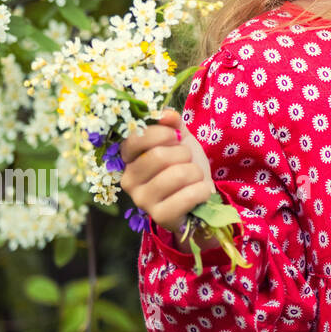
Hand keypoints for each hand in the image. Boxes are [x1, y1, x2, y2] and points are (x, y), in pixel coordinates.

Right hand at [120, 107, 216, 243]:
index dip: (162, 133)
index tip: (176, 137)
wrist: (200, 195)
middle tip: (187, 161)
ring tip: (194, 177)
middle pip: (158, 156)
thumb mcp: (181, 140)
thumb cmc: (186, 165)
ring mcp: (142, 201)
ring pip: (176, 175)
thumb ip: (172, 124)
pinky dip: (202, 190)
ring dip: (196, 172)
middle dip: (184, 154)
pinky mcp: (160, 217)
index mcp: (129, 158)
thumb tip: (165, 114)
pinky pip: (188, 196)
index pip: (135, 138)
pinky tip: (200, 192)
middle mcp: (129, 180)